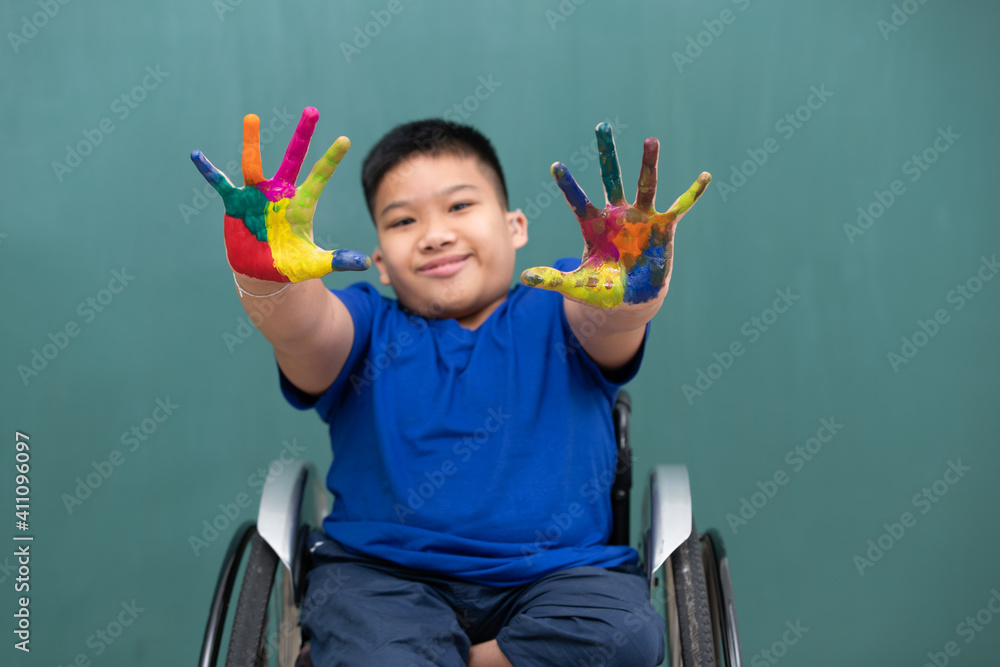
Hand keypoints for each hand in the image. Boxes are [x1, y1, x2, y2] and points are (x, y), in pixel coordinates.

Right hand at [190, 107, 369, 282]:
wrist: (262, 274)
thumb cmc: (291, 265)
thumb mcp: (315, 264)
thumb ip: (337, 261)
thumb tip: (366, 263)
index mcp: (301, 204)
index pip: (320, 177)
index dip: (331, 159)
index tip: (345, 140)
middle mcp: (280, 193)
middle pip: (293, 158)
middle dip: (303, 136)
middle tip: (313, 111)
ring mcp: (257, 196)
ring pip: (255, 164)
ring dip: (252, 142)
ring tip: (252, 118)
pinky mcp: (235, 203)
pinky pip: (221, 183)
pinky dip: (209, 170)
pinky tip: (197, 155)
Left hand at [521, 122, 709, 307]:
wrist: (630, 301)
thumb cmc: (601, 290)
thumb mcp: (576, 286)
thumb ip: (553, 279)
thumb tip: (524, 276)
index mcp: (594, 226)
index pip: (578, 201)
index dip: (568, 185)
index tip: (555, 165)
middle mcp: (617, 215)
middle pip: (611, 178)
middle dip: (607, 154)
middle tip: (602, 126)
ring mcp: (640, 218)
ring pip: (644, 185)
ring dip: (648, 163)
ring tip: (651, 140)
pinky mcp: (663, 227)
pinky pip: (680, 207)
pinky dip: (693, 193)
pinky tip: (705, 176)